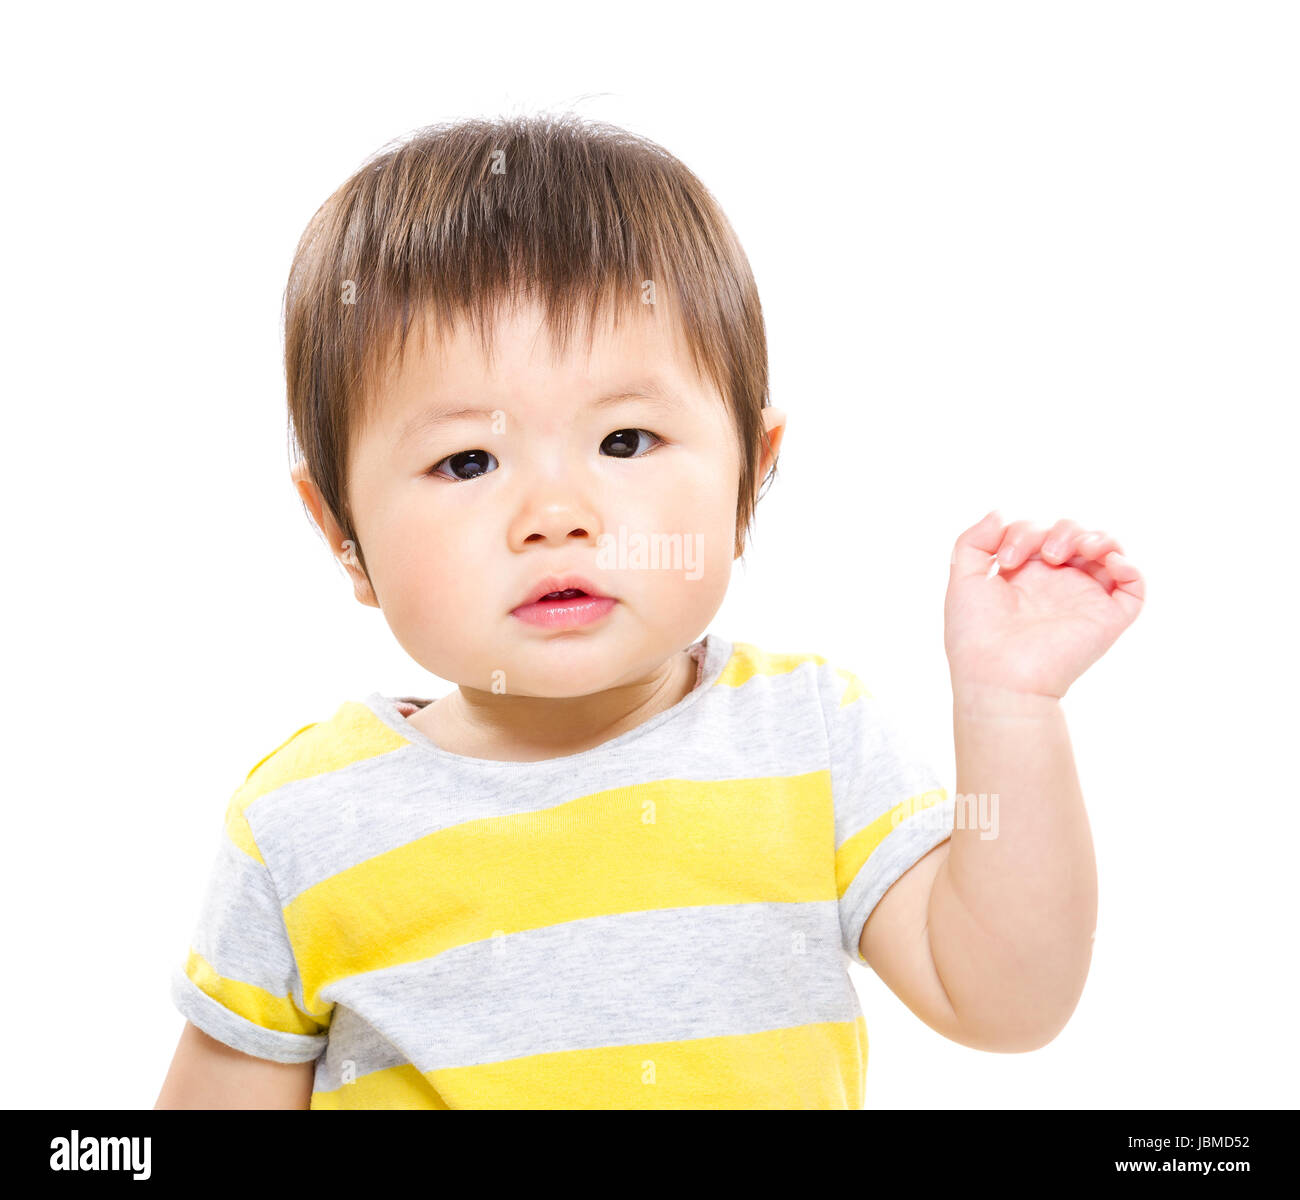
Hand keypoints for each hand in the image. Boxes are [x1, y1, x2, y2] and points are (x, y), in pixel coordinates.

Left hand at [945, 510, 1145, 700]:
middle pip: (1076, 533)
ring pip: (1108, 551)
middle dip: (1061, 530)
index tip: (1005, 561)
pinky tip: (1108, 560)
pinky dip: (1129, 565)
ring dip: (1096, 536)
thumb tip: (1001, 512)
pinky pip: (1134, 585)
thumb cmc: (975, 635)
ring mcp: (1084, 599)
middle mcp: (1058, 584)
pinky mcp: (1108, 618)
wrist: (996, 676)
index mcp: (1026, 575)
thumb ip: (974, 540)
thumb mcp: (964, 578)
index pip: (1039, 532)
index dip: (1024, 531)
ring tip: (1074, 549)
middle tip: (1046, 555)